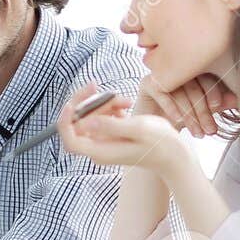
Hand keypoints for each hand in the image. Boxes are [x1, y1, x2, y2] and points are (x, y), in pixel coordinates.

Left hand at [57, 82, 189, 175]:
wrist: (174, 153)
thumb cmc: (160, 143)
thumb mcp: (138, 130)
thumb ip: (112, 126)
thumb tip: (87, 122)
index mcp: (101, 151)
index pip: (70, 139)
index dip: (66, 120)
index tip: (72, 103)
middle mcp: (99, 148)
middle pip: (78, 122)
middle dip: (88, 103)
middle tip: (97, 86)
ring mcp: (105, 141)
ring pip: (91, 116)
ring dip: (104, 103)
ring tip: (125, 101)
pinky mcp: (112, 134)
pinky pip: (102, 116)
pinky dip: (111, 107)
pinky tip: (126, 105)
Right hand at [137, 73, 236, 136]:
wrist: (155, 130)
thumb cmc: (181, 117)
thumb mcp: (204, 111)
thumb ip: (220, 104)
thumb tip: (239, 100)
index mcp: (194, 68)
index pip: (207, 76)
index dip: (214, 92)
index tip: (219, 109)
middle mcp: (178, 67)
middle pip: (194, 84)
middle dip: (204, 110)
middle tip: (210, 131)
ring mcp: (161, 73)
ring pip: (179, 89)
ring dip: (190, 114)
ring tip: (197, 133)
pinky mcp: (146, 82)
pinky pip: (161, 91)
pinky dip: (171, 107)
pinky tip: (178, 122)